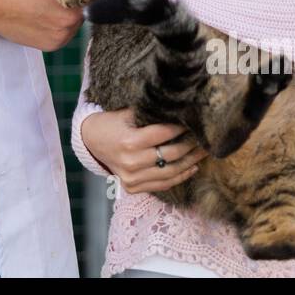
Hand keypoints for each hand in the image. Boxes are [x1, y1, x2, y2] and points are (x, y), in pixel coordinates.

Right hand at [0, 0, 90, 51]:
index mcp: (73, 0)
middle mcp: (71, 22)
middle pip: (90, 7)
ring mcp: (62, 37)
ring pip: (78, 22)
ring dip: (72, 13)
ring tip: (50, 4)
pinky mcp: (53, 46)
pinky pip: (66, 33)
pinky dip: (60, 25)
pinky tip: (44, 16)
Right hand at [80, 109, 207, 193]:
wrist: (91, 142)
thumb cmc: (111, 123)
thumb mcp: (126, 113)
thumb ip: (149, 113)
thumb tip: (177, 107)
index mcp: (130, 142)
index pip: (163, 134)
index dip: (180, 127)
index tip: (193, 121)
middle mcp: (132, 163)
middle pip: (170, 154)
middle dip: (190, 144)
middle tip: (204, 136)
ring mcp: (132, 178)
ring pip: (170, 172)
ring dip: (190, 162)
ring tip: (203, 152)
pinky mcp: (133, 187)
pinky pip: (163, 184)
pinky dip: (180, 177)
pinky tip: (192, 167)